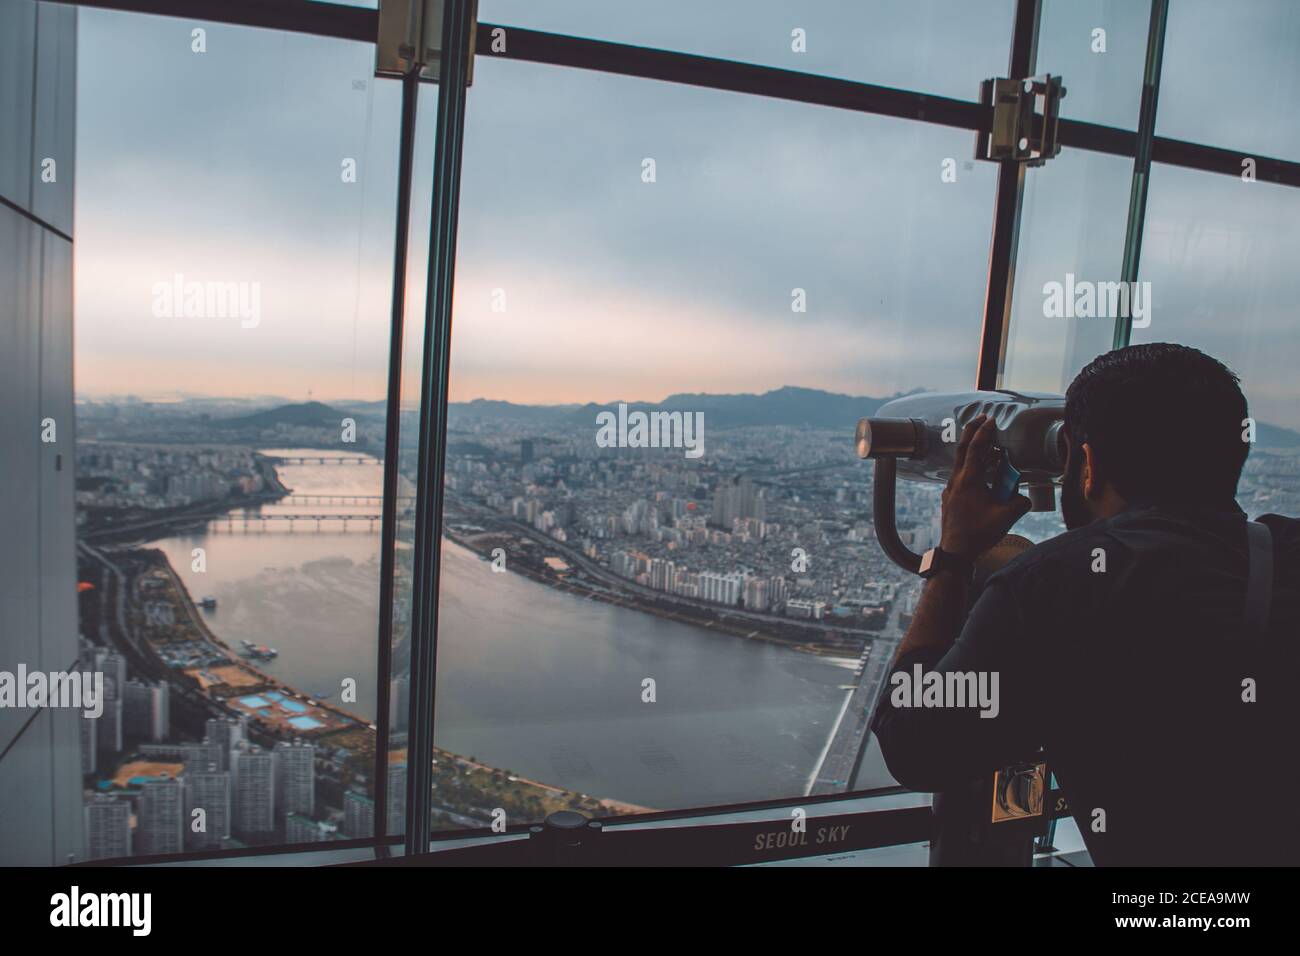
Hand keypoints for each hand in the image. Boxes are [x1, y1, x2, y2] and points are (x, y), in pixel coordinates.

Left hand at [938, 415, 1031, 559]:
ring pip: (960, 463)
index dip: (984, 433)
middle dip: (972, 431)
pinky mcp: (949, 498)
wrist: (955, 552)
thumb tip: (1025, 497)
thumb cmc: (978, 534)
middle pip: (962, 449)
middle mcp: (956, 481)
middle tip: (981, 418)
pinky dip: (970, 468)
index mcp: (968, 481)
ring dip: (973, 451)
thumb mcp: (1006, 517)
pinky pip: (960, 476)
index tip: (991, 420)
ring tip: (988, 447)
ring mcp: (950, 489)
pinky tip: (981, 474)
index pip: (975, 449)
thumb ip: (1020, 503)